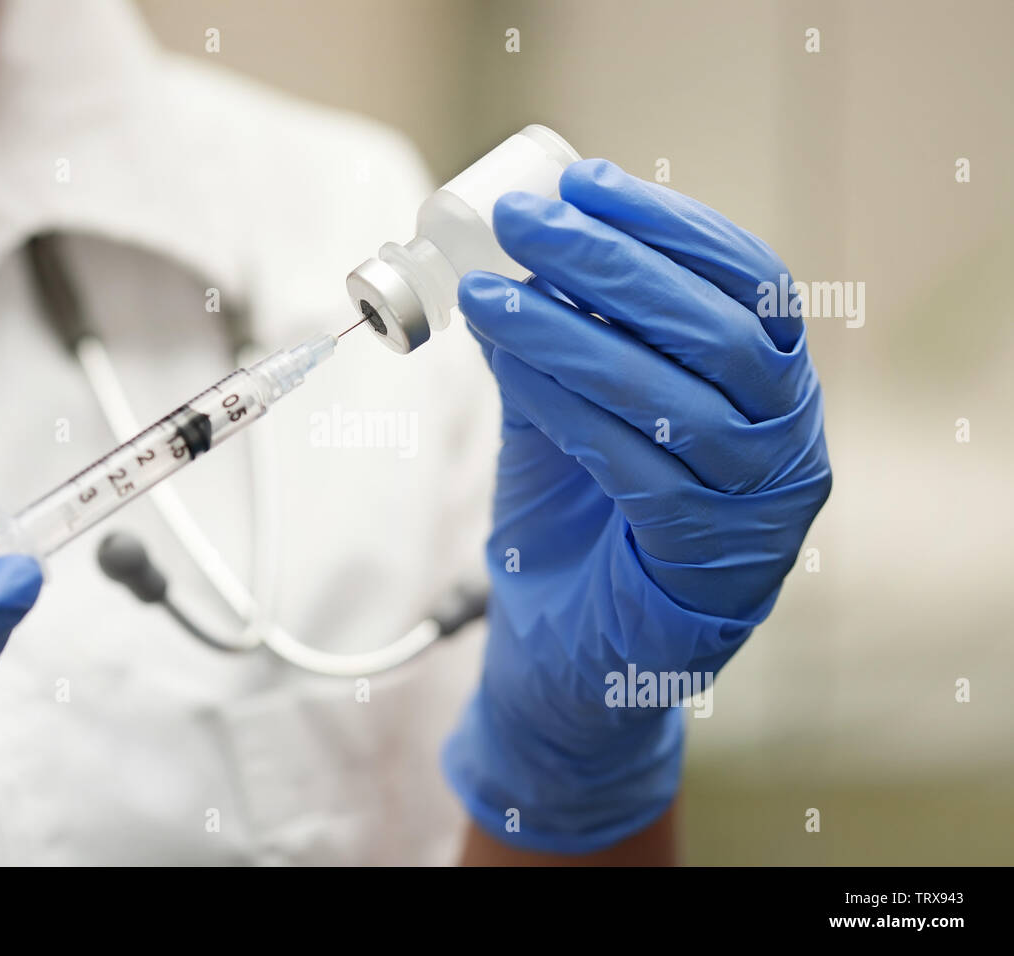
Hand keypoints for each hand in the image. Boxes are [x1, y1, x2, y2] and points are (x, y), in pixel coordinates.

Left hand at [443, 159, 831, 853]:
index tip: (581, 182)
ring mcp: (760, 505)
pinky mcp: (712, 563)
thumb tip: (501, 258)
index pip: (746, 280)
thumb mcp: (563, 414)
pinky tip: (512, 365)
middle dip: (611, 266)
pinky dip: (569, 407)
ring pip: (677, 394)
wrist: (573, 657)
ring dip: (574, 334)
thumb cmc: (577, 525)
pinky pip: (639, 466)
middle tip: (524, 224)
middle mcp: (787, 439)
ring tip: (490, 294)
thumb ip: (550, 346)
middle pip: (715, 329)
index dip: (666, 225)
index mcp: (771, 387)